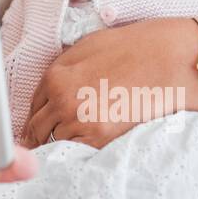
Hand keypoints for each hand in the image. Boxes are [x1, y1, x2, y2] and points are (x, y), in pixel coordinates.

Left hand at [23, 21, 197, 148]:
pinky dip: (77, 149)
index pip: (33, 106)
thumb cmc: (128, 49)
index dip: (34, 116)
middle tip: (39, 143)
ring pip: (56, 141)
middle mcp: (61, 101)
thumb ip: (60, 71)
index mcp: (54, 77)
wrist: (164, 60)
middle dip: (38, 135)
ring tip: (62, 146)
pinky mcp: (100, 138)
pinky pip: (77, 149)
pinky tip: (83, 143)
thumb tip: (49, 91)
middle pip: (38, 129)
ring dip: (58, 142)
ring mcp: (80, 122)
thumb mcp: (83, 49)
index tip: (34, 127)